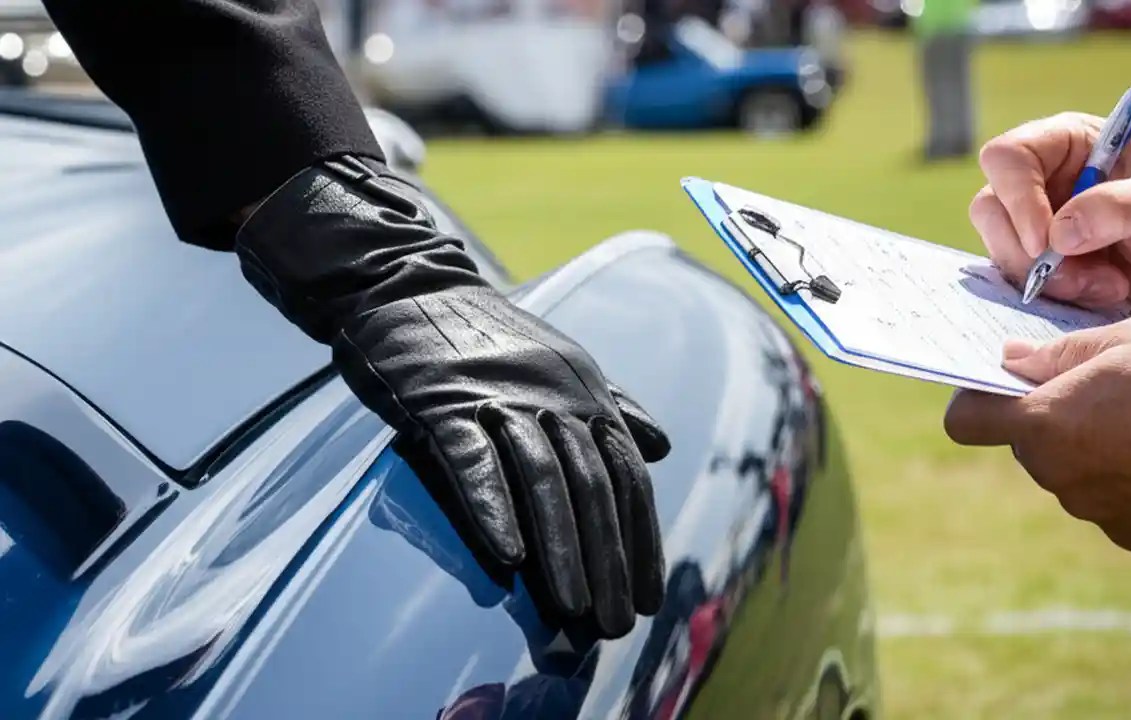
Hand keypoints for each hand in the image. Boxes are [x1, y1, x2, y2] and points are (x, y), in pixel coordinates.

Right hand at [235, 156, 669, 637]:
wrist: (410, 284)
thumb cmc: (487, 337)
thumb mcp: (563, 363)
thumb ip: (612, 405)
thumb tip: (660, 445)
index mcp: (585, 393)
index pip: (627, 476)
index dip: (642, 539)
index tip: (650, 596)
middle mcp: (553, 396)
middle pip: (592, 487)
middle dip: (609, 560)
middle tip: (616, 622)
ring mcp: (499, 397)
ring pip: (542, 480)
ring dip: (561, 547)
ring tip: (572, 605)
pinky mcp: (443, 401)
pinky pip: (473, 459)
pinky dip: (492, 505)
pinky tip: (507, 555)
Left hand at [943, 315, 1130, 554]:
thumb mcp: (1127, 340)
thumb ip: (1059, 352)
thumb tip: (1011, 358)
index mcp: (1042, 423)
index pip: (966, 421)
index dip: (976, 400)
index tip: (1002, 384)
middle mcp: (1055, 473)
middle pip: (1028, 441)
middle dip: (1052, 417)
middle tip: (1103, 391)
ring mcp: (1091, 508)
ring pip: (1070, 469)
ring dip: (1091, 447)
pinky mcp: (1127, 533)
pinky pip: (1108, 498)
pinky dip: (1125, 479)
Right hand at [970, 113, 1130, 306]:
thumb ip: (1111, 210)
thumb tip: (1056, 235)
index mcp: (1066, 143)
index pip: (1008, 159)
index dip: (1017, 199)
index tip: (1044, 242)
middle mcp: (1041, 178)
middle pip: (990, 209)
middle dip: (1026, 252)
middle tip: (1074, 276)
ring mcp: (1037, 220)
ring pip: (1003, 250)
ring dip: (1049, 278)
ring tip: (1105, 283)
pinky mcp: (1043, 258)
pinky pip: (1023, 279)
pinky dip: (1059, 293)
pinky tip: (1102, 288)